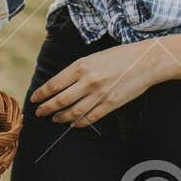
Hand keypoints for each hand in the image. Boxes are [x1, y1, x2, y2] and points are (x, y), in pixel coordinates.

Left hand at [29, 41, 159, 126]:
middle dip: (47, 108)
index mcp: (81, 66)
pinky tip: (74, 124)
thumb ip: (78, 70)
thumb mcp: (94, 57)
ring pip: (74, 112)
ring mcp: (99, 94)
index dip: (42, 94)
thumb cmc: (120, 56)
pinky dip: (80, 123)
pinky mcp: (111, 104)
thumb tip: (61, 84)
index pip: (54, 84)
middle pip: (60, 100)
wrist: (145, 61)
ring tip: (54, 119)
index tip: (34, 99)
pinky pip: (91, 118)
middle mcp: (88, 80)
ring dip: (61, 117)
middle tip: (39, 112)